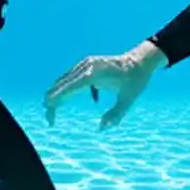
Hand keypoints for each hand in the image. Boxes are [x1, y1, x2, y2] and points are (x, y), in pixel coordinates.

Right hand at [43, 41, 166, 129]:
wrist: (140, 61)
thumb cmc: (135, 81)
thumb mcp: (128, 100)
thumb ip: (116, 114)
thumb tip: (102, 128)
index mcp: (95, 74)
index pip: (69, 87)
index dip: (56, 100)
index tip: (49, 113)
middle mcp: (87, 66)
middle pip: (61, 85)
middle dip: (52, 102)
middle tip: (50, 121)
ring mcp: (85, 63)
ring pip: (62, 81)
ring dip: (55, 96)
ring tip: (52, 114)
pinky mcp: (85, 64)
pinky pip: (69, 78)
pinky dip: (62, 90)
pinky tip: (61, 102)